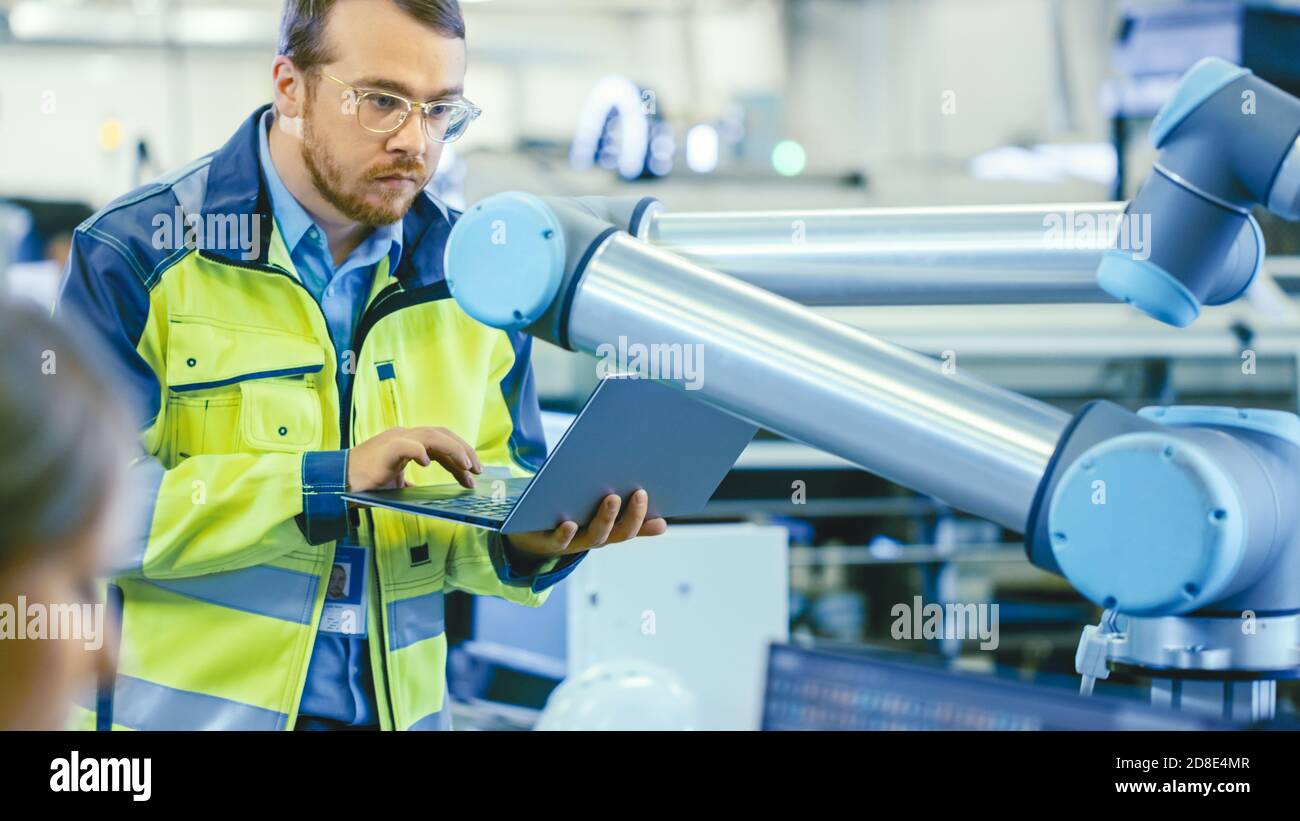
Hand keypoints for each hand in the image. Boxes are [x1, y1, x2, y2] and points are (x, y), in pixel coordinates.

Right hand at [347, 426, 482, 492]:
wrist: (339, 482)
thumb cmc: (365, 483)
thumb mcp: (395, 483)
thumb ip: (411, 482)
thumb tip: (423, 492)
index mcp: (409, 442)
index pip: (442, 443)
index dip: (460, 457)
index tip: (473, 474)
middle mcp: (405, 436)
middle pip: (443, 436)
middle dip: (464, 451)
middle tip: (478, 471)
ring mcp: (396, 440)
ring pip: (433, 437)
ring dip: (453, 451)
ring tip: (466, 467)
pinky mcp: (386, 449)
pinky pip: (408, 446)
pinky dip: (421, 452)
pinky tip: (429, 464)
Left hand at [504, 489, 667, 557]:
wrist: (527, 536)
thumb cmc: (569, 521)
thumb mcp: (598, 519)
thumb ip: (627, 521)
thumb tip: (663, 525)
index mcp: (605, 532)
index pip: (629, 528)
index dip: (643, 517)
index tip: (649, 495)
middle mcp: (590, 539)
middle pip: (615, 533)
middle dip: (630, 515)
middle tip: (639, 492)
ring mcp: (570, 542)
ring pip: (592, 537)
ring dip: (604, 519)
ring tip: (612, 498)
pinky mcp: (546, 541)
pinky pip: (558, 540)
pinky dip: (564, 534)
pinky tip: (569, 523)